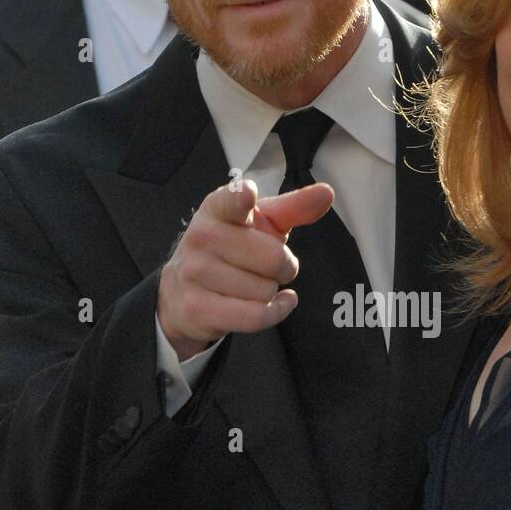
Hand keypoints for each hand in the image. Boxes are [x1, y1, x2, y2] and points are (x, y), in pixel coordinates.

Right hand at [156, 176, 332, 359]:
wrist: (183, 292)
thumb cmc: (232, 249)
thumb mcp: (260, 224)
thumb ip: (293, 208)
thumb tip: (327, 193)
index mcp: (217, 209)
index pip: (231, 201)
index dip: (242, 198)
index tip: (248, 194)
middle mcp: (201, 237)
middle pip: (273, 258)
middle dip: (284, 267)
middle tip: (271, 267)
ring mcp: (195, 273)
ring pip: (265, 290)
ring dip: (270, 291)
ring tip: (253, 284)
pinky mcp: (198, 308)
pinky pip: (256, 316)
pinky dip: (276, 312)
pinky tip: (278, 303)